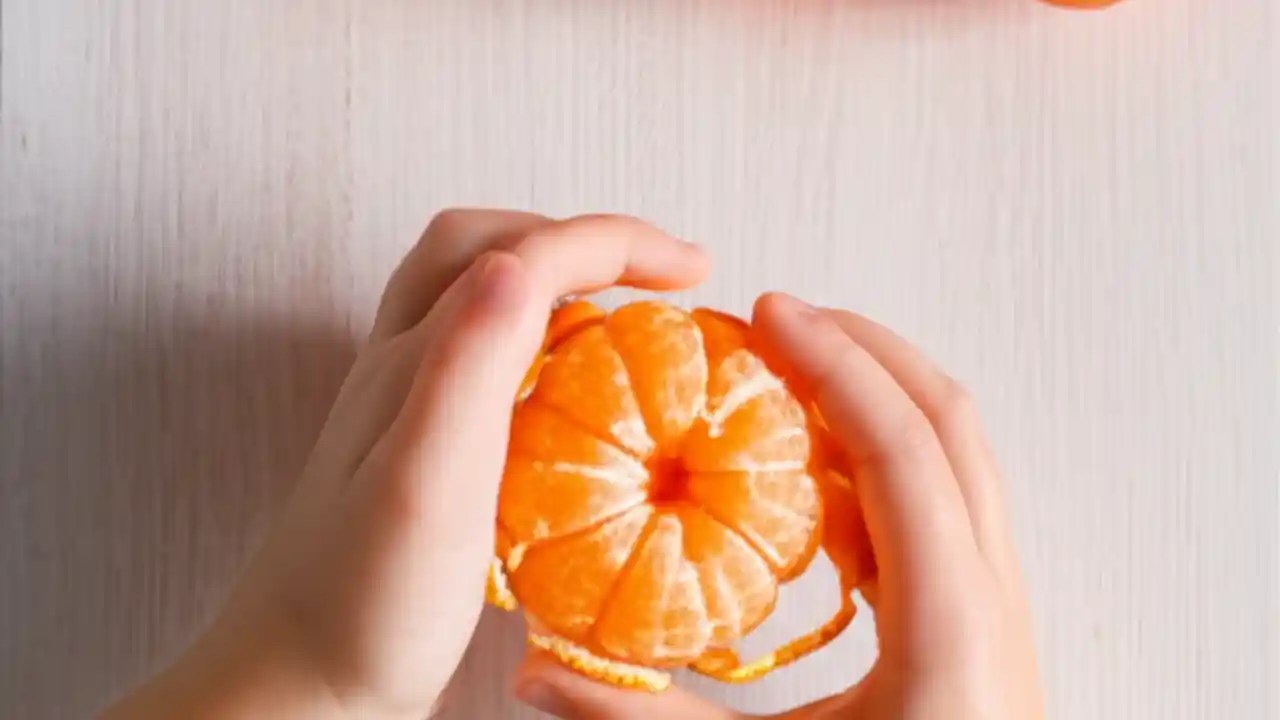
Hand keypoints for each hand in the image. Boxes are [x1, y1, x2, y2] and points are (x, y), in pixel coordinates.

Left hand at [104, 210, 708, 719]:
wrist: (299, 681)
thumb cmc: (362, 603)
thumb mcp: (423, 483)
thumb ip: (464, 366)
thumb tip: (518, 261)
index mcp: (414, 363)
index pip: (524, 253)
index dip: (613, 241)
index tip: (689, 268)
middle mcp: (403, 366)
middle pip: (486, 244)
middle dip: (582, 238)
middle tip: (657, 270)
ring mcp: (404, 405)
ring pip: (477, 293)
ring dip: (557, 276)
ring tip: (623, 309)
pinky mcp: (417, 448)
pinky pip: (482, 354)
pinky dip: (542, 340)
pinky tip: (572, 392)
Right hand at [514, 293, 1043, 718]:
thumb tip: (535, 673)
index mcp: (951, 625)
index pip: (901, 448)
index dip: (833, 364)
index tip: (768, 312)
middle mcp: (992, 600)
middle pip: (950, 423)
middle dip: (866, 350)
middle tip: (780, 318)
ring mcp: (999, 610)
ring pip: (960, 457)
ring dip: (883, 396)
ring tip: (797, 373)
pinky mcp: (984, 627)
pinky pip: (947, 503)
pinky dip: (888, 457)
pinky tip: (821, 475)